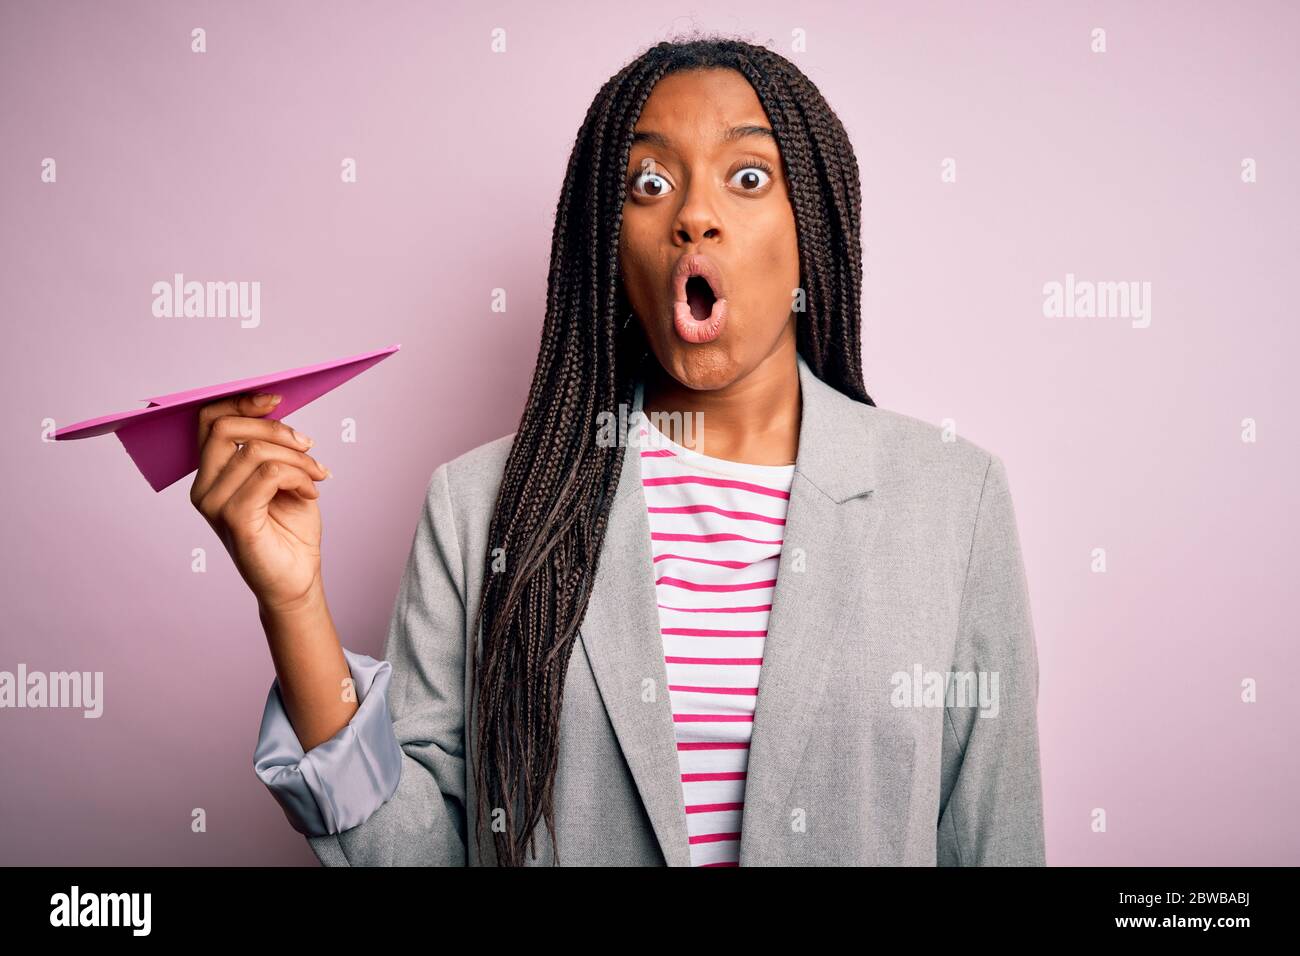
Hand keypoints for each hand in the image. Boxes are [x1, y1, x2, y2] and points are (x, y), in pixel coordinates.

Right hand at [189, 392, 331, 612]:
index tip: (276, 399)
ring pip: (254, 451)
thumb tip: (274, 408)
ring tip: (318, 475)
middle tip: (308, 445)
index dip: (241, 403)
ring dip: (298, 458)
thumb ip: (270, 446)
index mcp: (210, 474)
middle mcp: (204, 488)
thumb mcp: (283, 477)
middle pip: (225, 428)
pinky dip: (299, 476)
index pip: (209, 421)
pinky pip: (268, 475)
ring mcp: (214, 505)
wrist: (296, 578)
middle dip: (275, 428)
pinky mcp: (234, 519)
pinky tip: (312, 492)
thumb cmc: (289, 530)